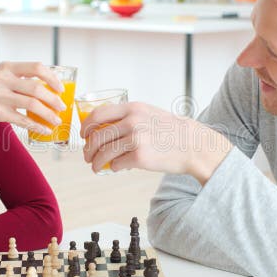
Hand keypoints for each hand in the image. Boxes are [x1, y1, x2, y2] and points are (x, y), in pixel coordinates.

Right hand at [0, 62, 65, 141]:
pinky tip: (45, 129)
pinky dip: (37, 126)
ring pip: (32, 105)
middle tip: (62, 107)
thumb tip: (51, 85)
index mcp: (7, 67)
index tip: (61, 88)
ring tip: (57, 119)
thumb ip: (22, 76)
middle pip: (36, 89)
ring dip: (48, 114)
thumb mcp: (2, 74)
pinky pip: (22, 120)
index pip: (36, 67)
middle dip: (53, 100)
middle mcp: (2, 80)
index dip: (52, 78)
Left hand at [80, 102, 232, 183]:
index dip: (86, 126)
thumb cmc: (170, 130)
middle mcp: (133, 121)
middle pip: (97, 136)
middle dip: (88, 149)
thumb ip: (127, 116)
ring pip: (103, 153)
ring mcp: (136, 139)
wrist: (193, 145)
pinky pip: (116, 164)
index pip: (98, 114)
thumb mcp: (148, 114)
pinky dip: (113, 168)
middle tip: (87, 156)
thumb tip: (102, 127)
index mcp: (133, 108)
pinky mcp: (140, 157)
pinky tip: (115, 168)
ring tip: (95, 166)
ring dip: (96, 162)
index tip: (83, 135)